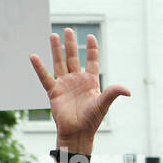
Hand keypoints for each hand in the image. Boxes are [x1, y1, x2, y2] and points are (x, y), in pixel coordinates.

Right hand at [29, 29, 129, 152]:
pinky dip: (39, 67)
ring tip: (53, 35)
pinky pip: (45, 77)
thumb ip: (113, 93)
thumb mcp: (103, 103)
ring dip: (56, 50)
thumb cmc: (92, 119)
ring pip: (60, 63)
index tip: (90, 36)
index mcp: (91, 81)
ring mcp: (65, 84)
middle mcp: (77, 80)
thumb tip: (128, 90)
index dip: (91, 49)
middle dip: (71, 45)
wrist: (78, 132)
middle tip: (69, 30)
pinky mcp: (54, 91)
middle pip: (74, 58)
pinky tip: (34, 56)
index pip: (91, 61)